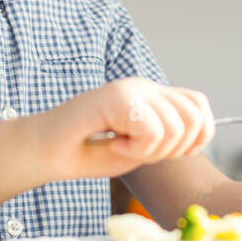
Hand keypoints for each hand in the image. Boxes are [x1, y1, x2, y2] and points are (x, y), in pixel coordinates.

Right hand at [34, 77, 215, 180]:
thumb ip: (164, 141)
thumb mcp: (136, 149)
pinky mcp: (116, 96)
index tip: (174, 154)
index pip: (198, 106)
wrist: (42, 153)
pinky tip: (112, 144)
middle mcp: (144, 86)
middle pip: (193, 118)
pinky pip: (151, 131)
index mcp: (151, 95)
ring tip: (122, 147)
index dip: (199, 135)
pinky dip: (135, 148)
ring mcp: (130, 88)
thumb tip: (194, 139)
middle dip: (173, 149)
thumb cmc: (84, 152)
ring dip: (150, 150)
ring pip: (174, 127)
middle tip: (140, 152)